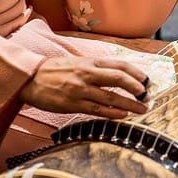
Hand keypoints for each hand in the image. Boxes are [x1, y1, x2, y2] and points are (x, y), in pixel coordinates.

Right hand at [20, 57, 148, 118]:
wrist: (30, 78)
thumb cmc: (57, 71)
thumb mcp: (79, 62)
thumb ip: (98, 67)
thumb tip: (121, 73)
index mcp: (90, 62)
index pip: (120, 65)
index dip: (136, 73)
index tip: (147, 80)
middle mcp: (87, 74)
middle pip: (119, 79)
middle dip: (137, 87)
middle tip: (147, 95)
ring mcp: (80, 89)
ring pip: (111, 97)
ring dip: (129, 104)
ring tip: (141, 109)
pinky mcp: (72, 104)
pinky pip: (97, 109)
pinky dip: (112, 112)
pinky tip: (123, 115)